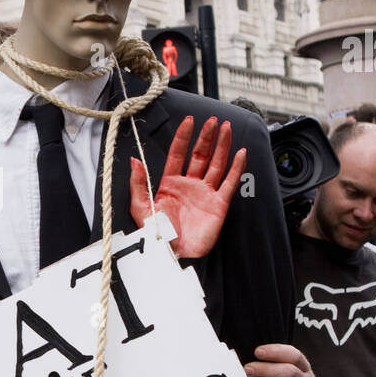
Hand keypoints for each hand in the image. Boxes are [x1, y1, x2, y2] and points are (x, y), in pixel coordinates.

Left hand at [129, 116, 246, 258]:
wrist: (173, 256)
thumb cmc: (156, 236)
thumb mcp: (141, 208)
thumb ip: (138, 183)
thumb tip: (134, 160)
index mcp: (170, 184)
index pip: (178, 154)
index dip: (184, 137)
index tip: (189, 121)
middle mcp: (189, 185)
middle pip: (200, 155)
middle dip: (206, 137)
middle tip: (212, 120)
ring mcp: (205, 193)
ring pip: (216, 164)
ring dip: (223, 146)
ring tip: (227, 128)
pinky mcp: (219, 204)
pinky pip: (229, 183)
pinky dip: (236, 168)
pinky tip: (240, 153)